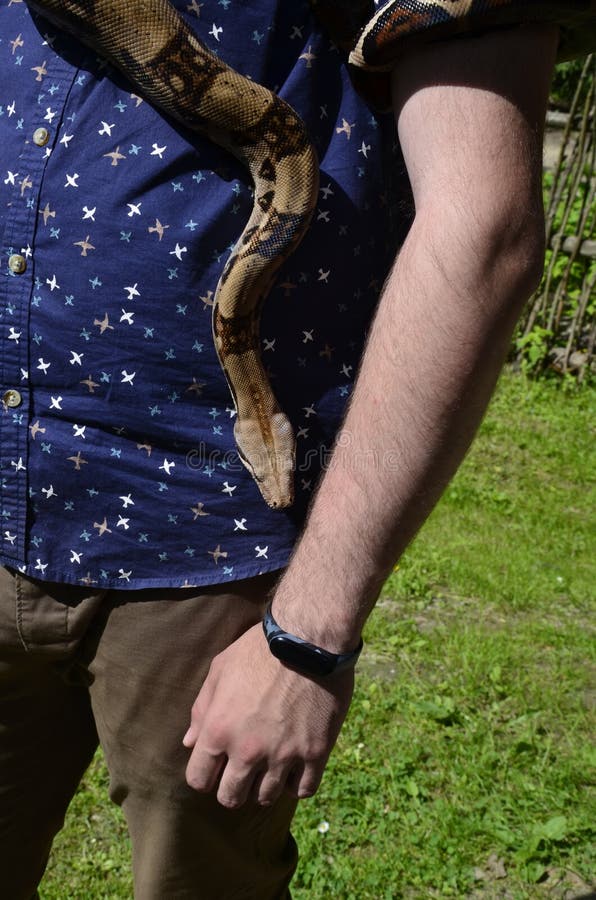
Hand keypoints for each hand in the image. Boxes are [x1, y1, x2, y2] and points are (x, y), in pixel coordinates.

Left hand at [182, 622, 353, 807]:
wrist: (308, 638)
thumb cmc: (259, 649)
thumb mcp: (220, 669)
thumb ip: (202, 709)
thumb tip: (190, 743)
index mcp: (219, 731)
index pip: (199, 780)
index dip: (205, 775)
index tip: (216, 765)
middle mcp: (248, 750)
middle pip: (231, 797)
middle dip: (233, 787)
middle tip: (244, 768)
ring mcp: (283, 755)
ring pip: (266, 797)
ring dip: (265, 785)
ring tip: (270, 763)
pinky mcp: (315, 753)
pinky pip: (302, 790)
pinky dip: (296, 783)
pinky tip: (294, 766)